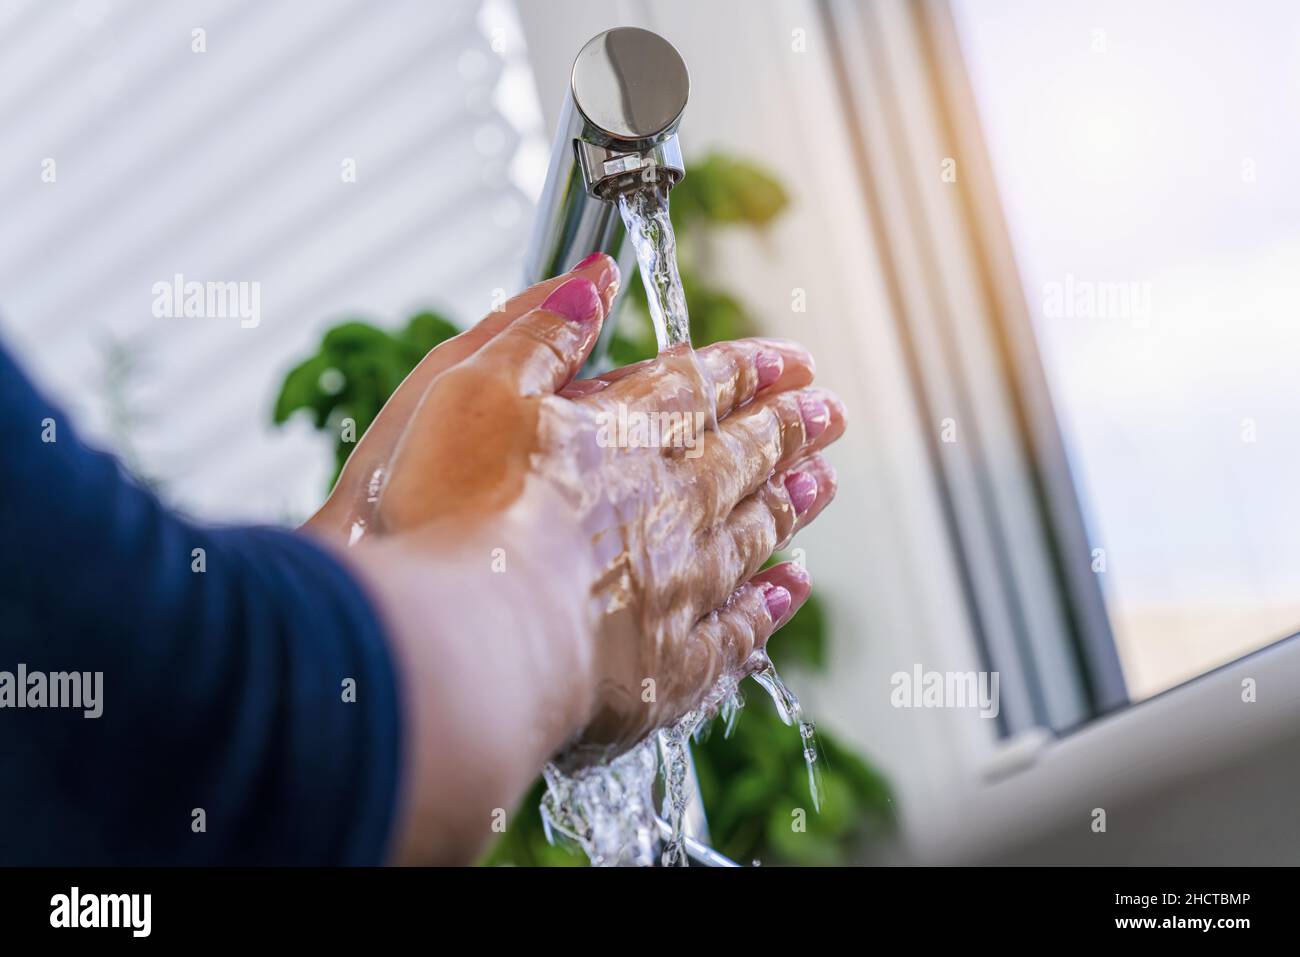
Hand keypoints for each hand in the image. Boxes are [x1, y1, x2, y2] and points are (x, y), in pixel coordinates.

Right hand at [330, 263, 844, 861]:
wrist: (472, 646)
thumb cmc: (455, 518)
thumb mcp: (474, 388)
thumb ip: (538, 331)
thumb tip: (597, 277)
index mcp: (621, 438)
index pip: (699, 389)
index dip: (748, 370)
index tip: (793, 362)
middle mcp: (665, 509)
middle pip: (742, 458)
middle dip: (788, 430)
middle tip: (831, 412)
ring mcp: (676, 592)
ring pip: (752, 533)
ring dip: (790, 503)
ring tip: (825, 481)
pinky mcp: (667, 670)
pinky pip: (737, 631)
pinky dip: (769, 606)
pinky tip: (790, 588)